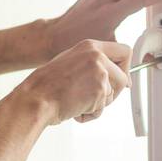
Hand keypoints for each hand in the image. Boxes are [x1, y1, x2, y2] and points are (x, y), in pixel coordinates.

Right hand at [14, 39, 131, 125]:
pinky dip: (89, 114)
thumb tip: (112, 77)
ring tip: (76, 102)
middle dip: (113, 93)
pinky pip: (102, 109)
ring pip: (112, 95)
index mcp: (90, 46)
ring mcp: (99, 72)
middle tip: (95, 100)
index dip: (126, 68)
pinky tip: (73, 109)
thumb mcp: (70, 63)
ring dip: (97, 105)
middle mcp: (97, 56)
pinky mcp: (99, 90)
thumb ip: (92, 65)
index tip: (123, 81)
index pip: (124, 51)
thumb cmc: (46, 86)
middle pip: (123, 77)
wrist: (35, 99)